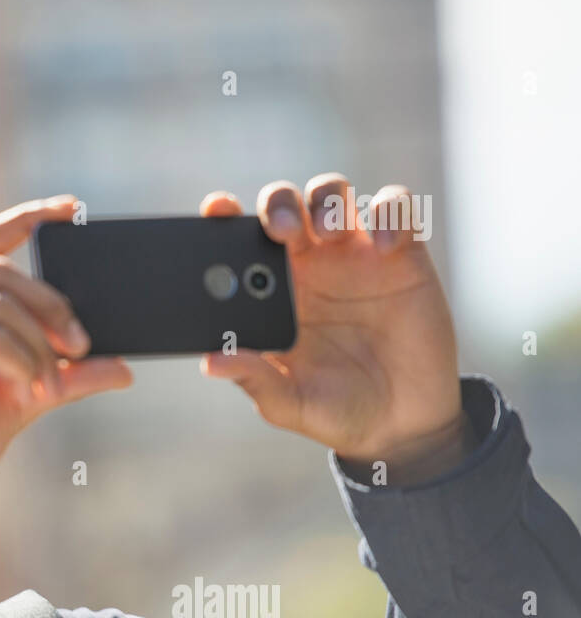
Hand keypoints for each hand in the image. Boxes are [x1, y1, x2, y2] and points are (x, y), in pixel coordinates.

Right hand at [0, 196, 133, 520]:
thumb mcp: (19, 403)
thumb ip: (63, 377)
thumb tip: (122, 368)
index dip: (25, 217)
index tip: (72, 208)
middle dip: (52, 303)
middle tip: (82, 346)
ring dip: (39, 345)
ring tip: (50, 386)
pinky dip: (21, 362)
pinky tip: (28, 391)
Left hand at [197, 175, 470, 478]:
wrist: (404, 423)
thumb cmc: (337, 411)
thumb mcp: (291, 403)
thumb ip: (255, 380)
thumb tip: (212, 362)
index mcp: (269, 291)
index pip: (238, 239)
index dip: (224, 215)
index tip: (217, 209)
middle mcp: (307, 264)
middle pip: (283, 204)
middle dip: (277, 203)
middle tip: (280, 228)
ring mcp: (354, 254)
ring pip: (332, 194)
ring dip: (327, 199)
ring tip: (330, 231)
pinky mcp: (403, 254)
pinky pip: (395, 208)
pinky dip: (390, 211)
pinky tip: (387, 244)